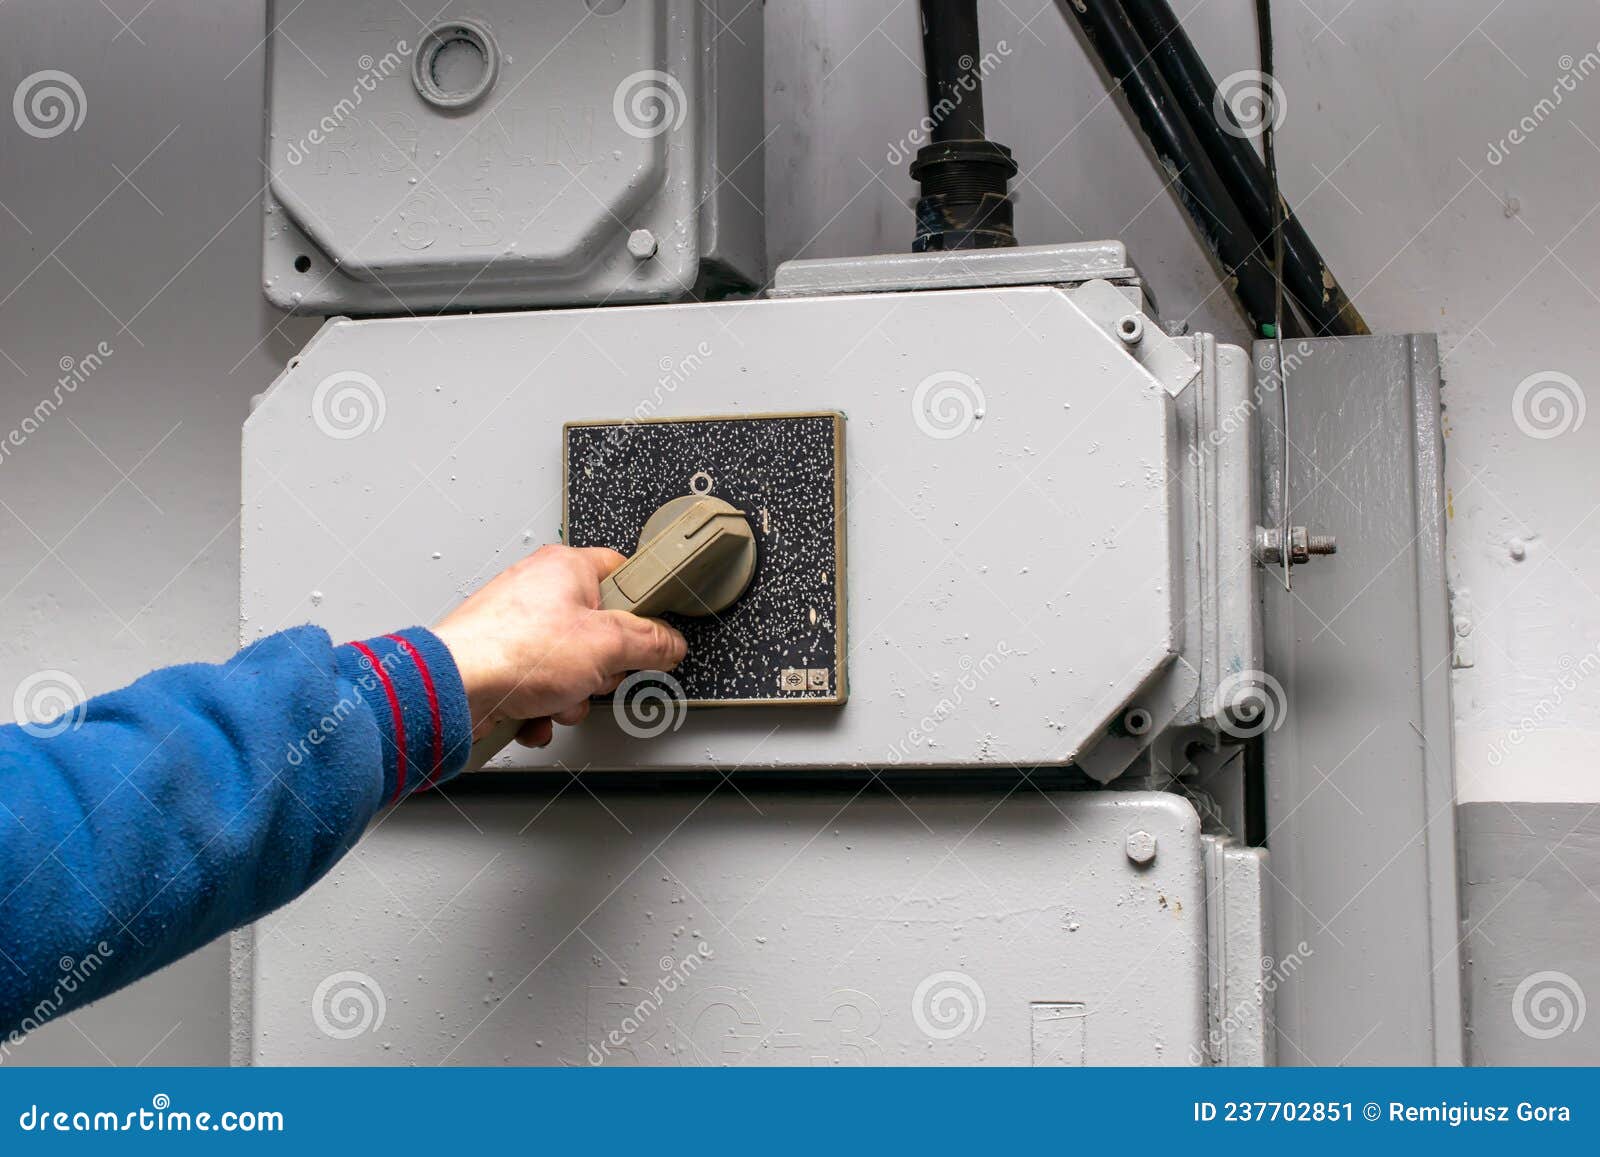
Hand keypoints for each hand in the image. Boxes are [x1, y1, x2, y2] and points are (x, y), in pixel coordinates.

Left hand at [433, 545, 686, 744]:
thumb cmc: (511, 652)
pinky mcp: (501, 663)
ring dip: (572, 697)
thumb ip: (650, 642)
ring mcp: (518, 629)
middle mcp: (538, 591)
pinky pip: (542, 689)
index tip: (652, 635)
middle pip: (601, 633)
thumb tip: (670, 643)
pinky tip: (534, 713)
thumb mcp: (607, 645)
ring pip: (572, 668)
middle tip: (593, 675)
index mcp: (566, 568)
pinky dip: (543, 709)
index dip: (643, 608)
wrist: (452, 689)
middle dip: (601, 670)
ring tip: (556, 698)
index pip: (623, 575)